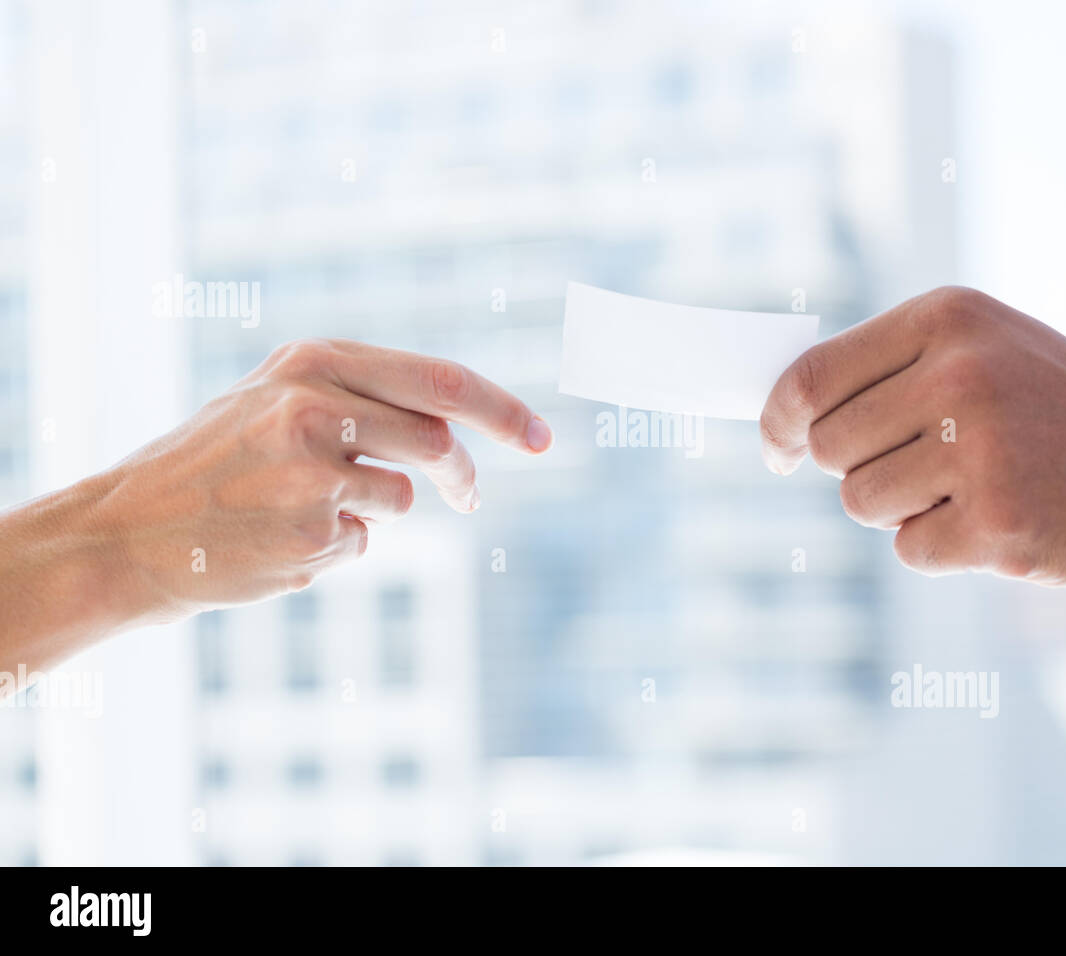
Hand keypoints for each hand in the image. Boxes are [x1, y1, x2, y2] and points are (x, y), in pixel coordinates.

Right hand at [0, 339, 551, 675]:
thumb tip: (454, 427)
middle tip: (472, 498)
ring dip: (373, 510)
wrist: (127, 533)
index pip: (440, 380)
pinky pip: (361, 540)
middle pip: (439, 440)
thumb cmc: (209, 464)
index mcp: (313, 363)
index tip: (542, 438)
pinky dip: (338, 544)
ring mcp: (315, 470)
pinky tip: (276, 540)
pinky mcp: (312, 530)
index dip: (502, 410)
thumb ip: (358, 398)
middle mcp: (317, 405)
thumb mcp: (272, 400)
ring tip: (301, 510)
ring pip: (401, 495)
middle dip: (463, 476)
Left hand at [760, 287, 1065, 583]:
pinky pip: (908, 548)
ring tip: (969, 486)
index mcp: (948, 319)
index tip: (777, 446)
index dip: (777, 419)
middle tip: (918, 464)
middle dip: (856, 466)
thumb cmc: (1059, 405)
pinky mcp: (996, 524)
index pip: (812, 377)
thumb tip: (785, 414)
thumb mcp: (983, 346)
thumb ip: (889, 367)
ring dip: (899, 508)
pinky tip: (997, 518)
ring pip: (859, 502)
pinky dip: (940, 545)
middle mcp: (958, 376)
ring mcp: (978, 452)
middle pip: (829, 446)